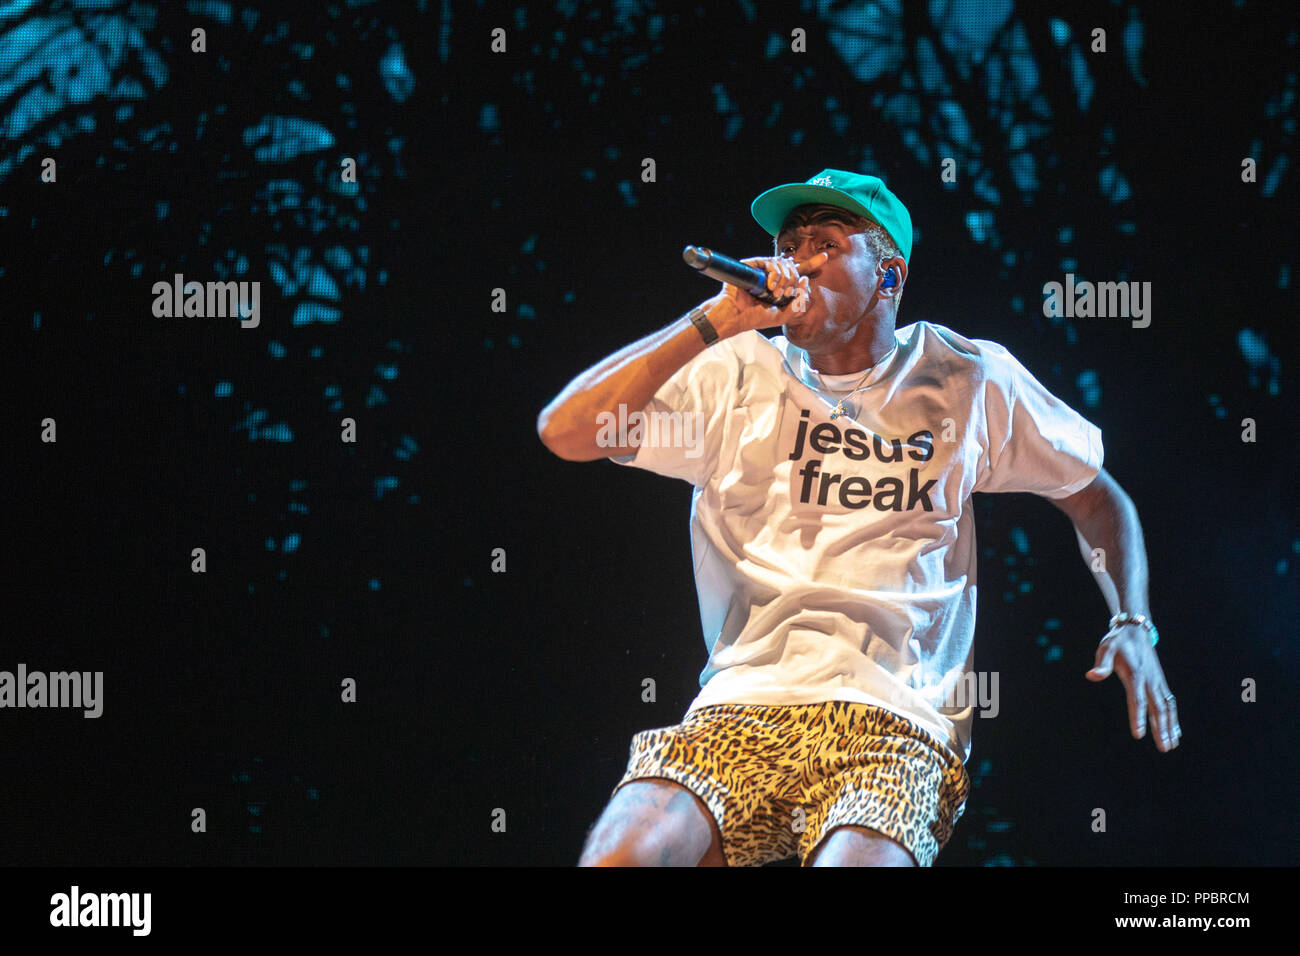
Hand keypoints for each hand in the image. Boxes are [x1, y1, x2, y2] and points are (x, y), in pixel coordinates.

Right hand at [704, 251, 828, 337]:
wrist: (737, 315)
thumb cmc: (755, 318)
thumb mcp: (783, 316)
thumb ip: (798, 303)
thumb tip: (805, 280)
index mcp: (781, 287)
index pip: (799, 272)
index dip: (812, 264)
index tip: (825, 257)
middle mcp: (773, 276)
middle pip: (794, 267)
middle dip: (794, 280)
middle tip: (786, 294)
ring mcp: (763, 269)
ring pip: (784, 263)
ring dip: (784, 279)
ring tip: (775, 293)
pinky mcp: (754, 264)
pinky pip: (771, 261)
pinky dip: (774, 273)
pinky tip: (770, 285)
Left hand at [1086, 623, 1180, 751]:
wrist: (1135, 630)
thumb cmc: (1117, 642)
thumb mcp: (1105, 648)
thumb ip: (1101, 664)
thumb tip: (1092, 676)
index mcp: (1135, 675)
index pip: (1136, 700)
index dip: (1137, 718)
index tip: (1138, 735)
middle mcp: (1150, 680)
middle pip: (1157, 708)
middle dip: (1160, 729)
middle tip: (1164, 748)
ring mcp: (1157, 682)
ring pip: (1167, 707)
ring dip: (1170, 726)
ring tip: (1172, 745)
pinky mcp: (1160, 682)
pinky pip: (1169, 702)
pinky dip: (1173, 717)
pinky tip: (1176, 732)